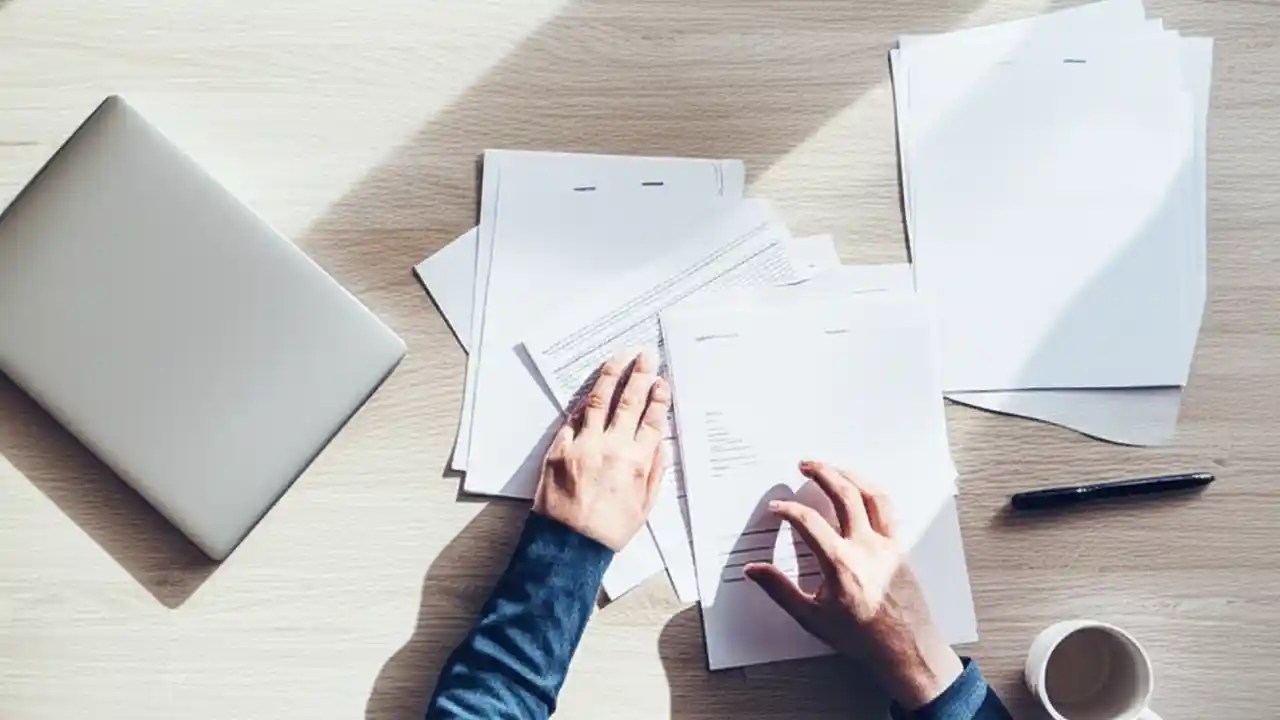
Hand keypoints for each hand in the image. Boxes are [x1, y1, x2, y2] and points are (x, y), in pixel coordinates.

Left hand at [533, 351, 669, 550]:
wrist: (570, 544)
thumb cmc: (608, 530)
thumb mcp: (644, 506)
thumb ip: (654, 473)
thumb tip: (661, 446)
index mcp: (636, 462)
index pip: (652, 419)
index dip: (658, 397)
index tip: (661, 382)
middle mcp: (612, 447)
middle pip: (629, 401)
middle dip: (640, 374)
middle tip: (646, 355)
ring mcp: (584, 445)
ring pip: (600, 401)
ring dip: (612, 375)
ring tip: (619, 358)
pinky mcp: (560, 448)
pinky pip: (573, 419)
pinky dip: (584, 403)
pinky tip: (592, 390)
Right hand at [744, 461, 962, 709]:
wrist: (906, 649)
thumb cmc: (861, 638)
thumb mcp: (812, 618)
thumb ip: (780, 590)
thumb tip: (754, 570)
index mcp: (840, 564)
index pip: (808, 521)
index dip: (788, 509)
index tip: (777, 507)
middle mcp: (866, 548)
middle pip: (844, 495)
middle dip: (822, 473)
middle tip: (805, 465)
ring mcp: (887, 545)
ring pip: (871, 495)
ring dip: (850, 476)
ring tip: (834, 468)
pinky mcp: (901, 548)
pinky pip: (888, 510)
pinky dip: (872, 493)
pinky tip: (863, 491)